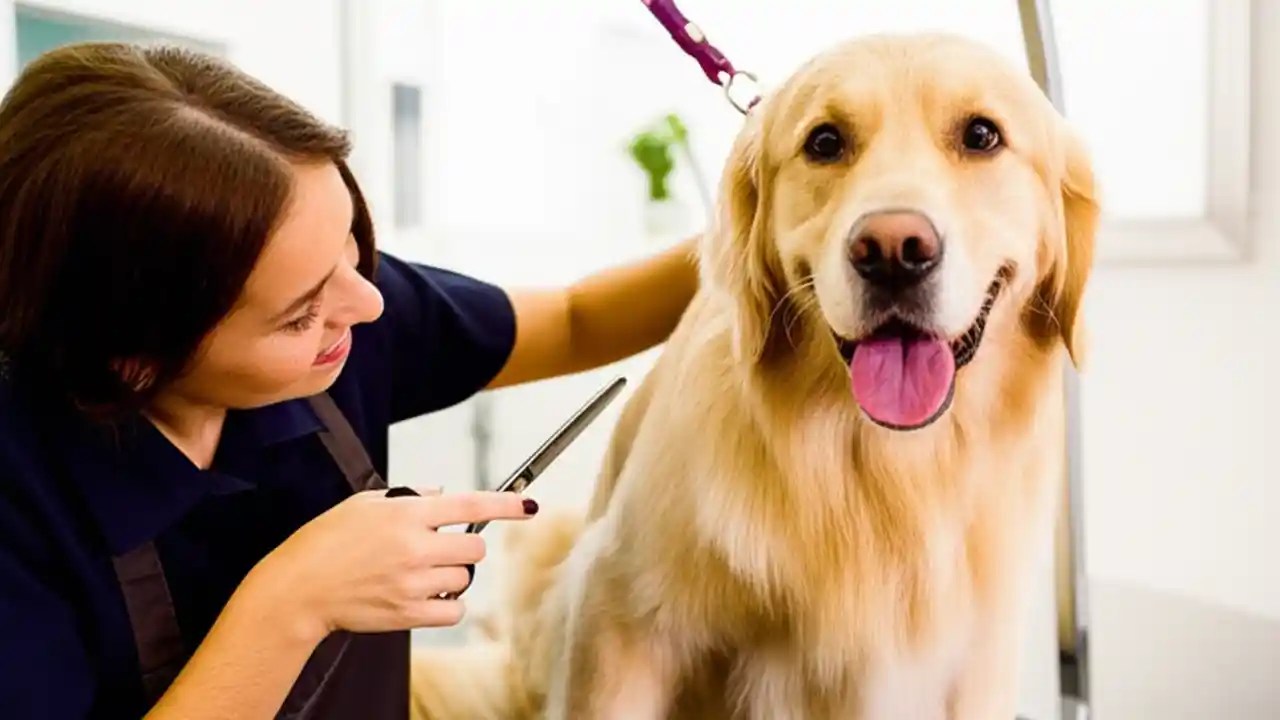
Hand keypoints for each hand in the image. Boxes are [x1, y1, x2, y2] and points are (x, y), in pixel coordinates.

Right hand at [245, 489, 537, 643]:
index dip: (505, 505)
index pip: (469, 506)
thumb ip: (409, 496)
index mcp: (406, 514)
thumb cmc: (326, 541)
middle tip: (434, 550)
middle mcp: (415, 547)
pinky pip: (454, 610)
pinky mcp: (408, 613)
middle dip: (462, 549)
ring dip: (451, 576)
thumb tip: (442, 495)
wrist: (298, 589)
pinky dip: (446, 605)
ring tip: (416, 574)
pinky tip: (424, 597)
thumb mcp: (364, 503)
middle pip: (474, 549)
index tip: (528, 505)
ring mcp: (414, 582)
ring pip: (464, 579)